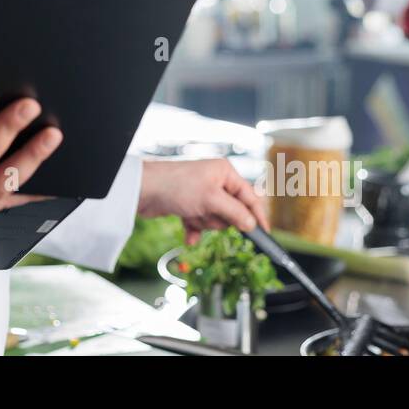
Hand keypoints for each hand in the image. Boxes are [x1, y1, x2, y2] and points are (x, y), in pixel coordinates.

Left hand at [138, 158, 268, 245]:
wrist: (144, 190)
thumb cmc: (177, 185)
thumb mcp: (211, 200)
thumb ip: (235, 213)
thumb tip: (252, 225)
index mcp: (225, 173)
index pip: (249, 196)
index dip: (257, 215)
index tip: (264, 233)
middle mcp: (215, 182)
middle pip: (232, 212)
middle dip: (219, 219)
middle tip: (206, 213)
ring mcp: (201, 194)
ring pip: (215, 220)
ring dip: (203, 222)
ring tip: (190, 214)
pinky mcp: (189, 205)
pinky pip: (200, 223)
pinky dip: (194, 229)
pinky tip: (188, 235)